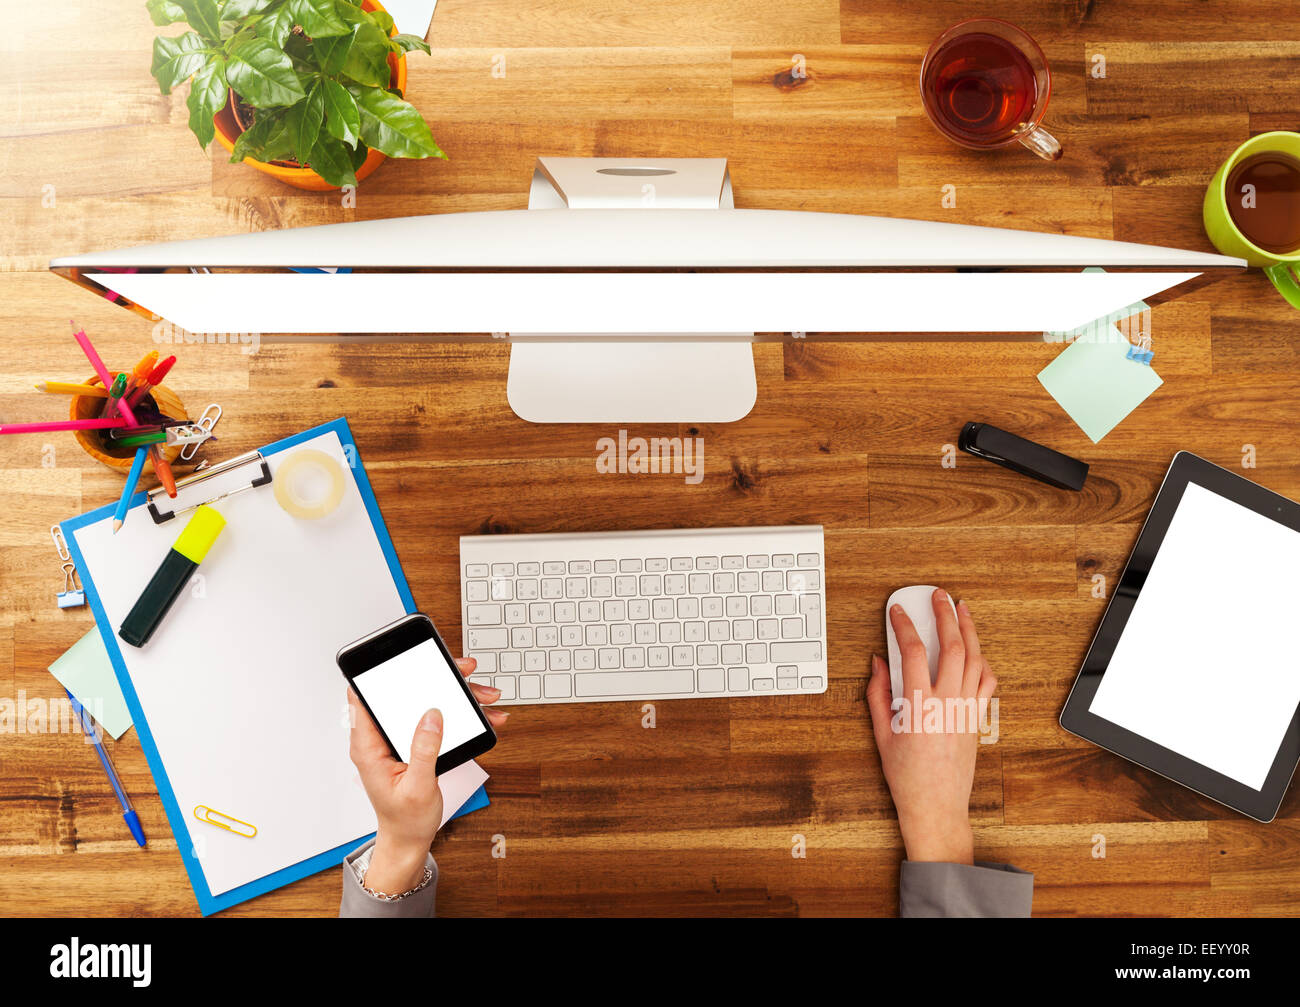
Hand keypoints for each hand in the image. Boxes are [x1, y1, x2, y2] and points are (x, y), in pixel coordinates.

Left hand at [347, 656, 508, 894]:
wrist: (409, 839)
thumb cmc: (405, 819)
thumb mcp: (417, 787)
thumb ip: (423, 750)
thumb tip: (431, 716)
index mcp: (369, 746)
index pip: (364, 697)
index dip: (382, 674)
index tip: (406, 660)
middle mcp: (382, 737)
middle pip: (405, 693)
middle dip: (438, 679)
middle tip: (464, 672)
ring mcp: (399, 738)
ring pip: (426, 703)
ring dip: (458, 697)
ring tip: (485, 697)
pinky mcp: (414, 741)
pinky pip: (436, 719)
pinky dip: (461, 715)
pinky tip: (483, 716)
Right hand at [865, 590, 996, 864]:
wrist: (936, 806)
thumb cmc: (906, 776)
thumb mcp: (881, 733)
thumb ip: (878, 694)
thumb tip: (878, 663)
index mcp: (920, 706)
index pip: (914, 651)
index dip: (904, 625)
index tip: (897, 611)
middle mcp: (948, 704)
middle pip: (953, 646)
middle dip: (946, 616)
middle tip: (939, 597)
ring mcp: (967, 710)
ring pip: (975, 659)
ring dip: (970, 631)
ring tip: (962, 611)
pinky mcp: (978, 719)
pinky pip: (987, 682)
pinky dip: (982, 661)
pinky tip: (975, 650)